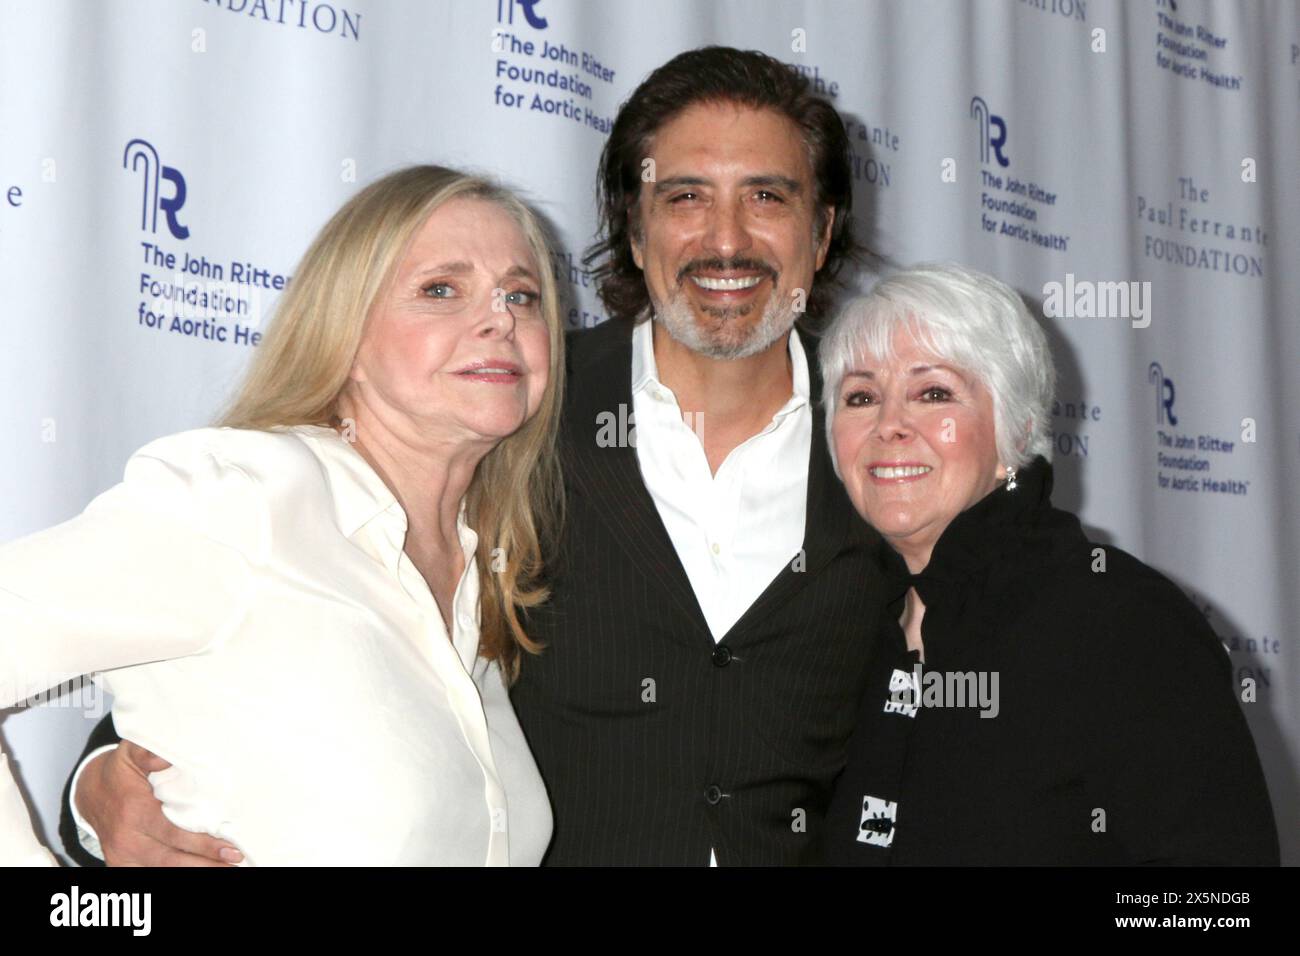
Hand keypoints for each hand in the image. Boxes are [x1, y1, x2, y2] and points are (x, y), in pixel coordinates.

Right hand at [75, 740, 243, 866]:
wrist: (90, 790)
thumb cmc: (120, 770)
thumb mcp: (132, 752)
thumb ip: (149, 751)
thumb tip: (164, 758)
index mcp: (134, 810)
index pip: (173, 834)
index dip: (202, 844)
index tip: (229, 848)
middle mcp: (126, 838)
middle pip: (170, 859)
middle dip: (205, 863)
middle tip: (235, 861)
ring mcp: (121, 855)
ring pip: (161, 870)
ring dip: (194, 871)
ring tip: (224, 868)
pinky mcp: (120, 864)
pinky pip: (148, 874)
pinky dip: (174, 873)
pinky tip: (200, 869)